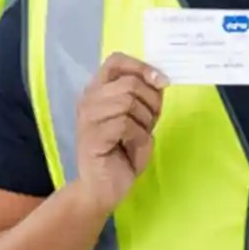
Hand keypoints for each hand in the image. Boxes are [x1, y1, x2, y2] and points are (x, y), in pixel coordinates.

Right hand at [74, 53, 166, 213]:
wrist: (103, 187)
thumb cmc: (123, 152)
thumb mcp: (140, 118)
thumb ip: (146, 97)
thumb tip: (160, 78)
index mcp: (99, 90)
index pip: (116, 61)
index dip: (141, 67)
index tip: (161, 81)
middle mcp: (89, 99)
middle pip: (131, 84)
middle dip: (151, 104)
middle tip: (148, 125)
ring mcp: (87, 117)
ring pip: (129, 102)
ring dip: (144, 123)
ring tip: (135, 139)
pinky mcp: (91, 136)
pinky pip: (126, 125)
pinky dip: (137, 139)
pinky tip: (128, 150)